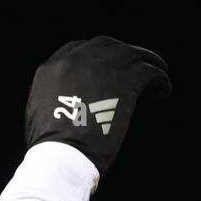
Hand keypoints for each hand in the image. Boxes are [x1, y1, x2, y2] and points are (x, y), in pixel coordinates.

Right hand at [25, 36, 171, 175]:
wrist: (62, 155)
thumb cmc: (48, 148)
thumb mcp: (38, 114)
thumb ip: (52, 97)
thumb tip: (67, 99)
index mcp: (52, 68)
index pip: (76, 49)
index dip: (93, 56)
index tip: (104, 65)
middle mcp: (76, 60)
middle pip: (106, 45)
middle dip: (120, 55)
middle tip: (131, 67)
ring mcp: (103, 67)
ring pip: (133, 54)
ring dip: (146, 61)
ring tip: (157, 71)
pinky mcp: (126, 80)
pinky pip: (150, 71)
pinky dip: (159, 80)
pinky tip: (163, 90)